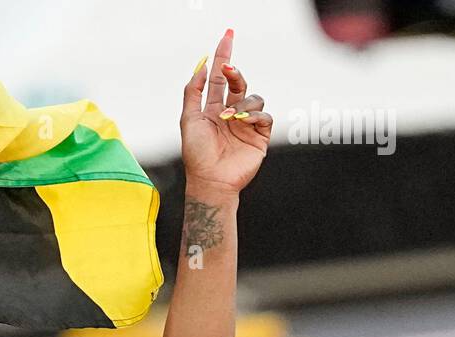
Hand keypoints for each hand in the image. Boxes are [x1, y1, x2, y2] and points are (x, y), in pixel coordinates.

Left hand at [181, 29, 272, 193]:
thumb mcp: (188, 119)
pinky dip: (255, 116)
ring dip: (242, 103)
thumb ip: (193, 92)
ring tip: (229, 118)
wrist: (210, 181)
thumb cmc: (196, 155)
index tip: (227, 36)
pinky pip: (265, 117)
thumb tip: (203, 66)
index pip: (221, 78)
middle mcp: (231, 115)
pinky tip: (243, 122)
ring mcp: (246, 125)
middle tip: (229, 68)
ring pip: (254, 98)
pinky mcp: (259, 137)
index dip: (224, 56)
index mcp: (214, 110)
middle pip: (239, 83)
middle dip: (235, 72)